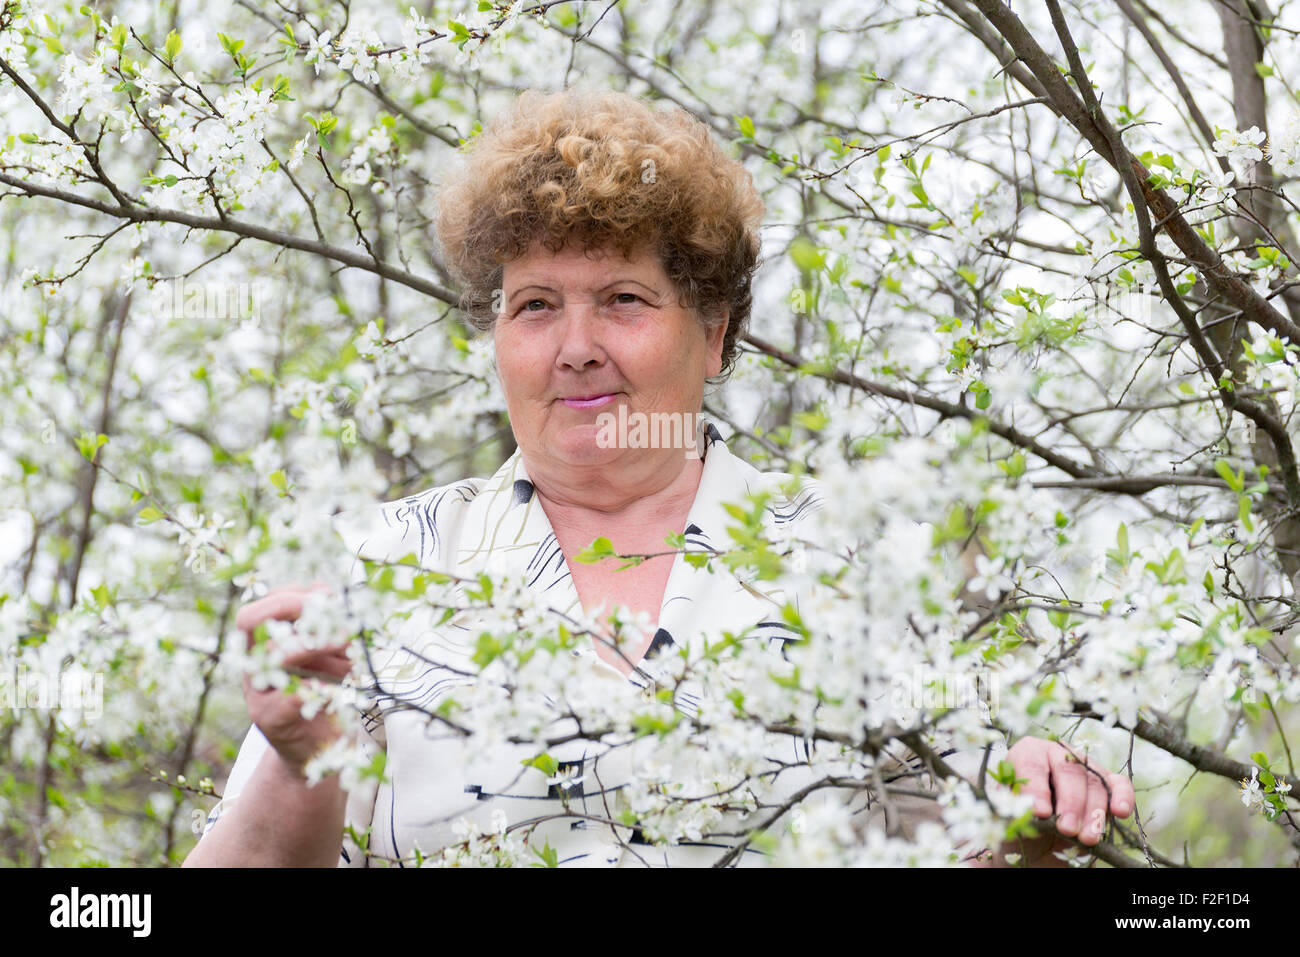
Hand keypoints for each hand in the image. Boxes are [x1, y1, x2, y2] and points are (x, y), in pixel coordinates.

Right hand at [237, 582, 352, 777]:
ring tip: (349, 642)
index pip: (260, 605)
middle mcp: (253, 662)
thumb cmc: (326, 691)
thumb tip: (332, 596)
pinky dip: (321, 686)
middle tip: (335, 612)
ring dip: (317, 642)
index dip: (290, 594)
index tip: (326, 594)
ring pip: (275, 654)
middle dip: (296, 608)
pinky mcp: (269, 717)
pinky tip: (340, 686)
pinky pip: (291, 695)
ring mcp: (257, 690)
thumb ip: (328, 626)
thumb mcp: (331, 653)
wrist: (316, 747)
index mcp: (262, 642)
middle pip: (254, 620)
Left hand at [996, 736, 1134, 864]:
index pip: (1031, 763)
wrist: (1036, 840)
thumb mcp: (1010, 814)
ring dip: (1093, 812)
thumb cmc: (1019, 821)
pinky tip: (1120, 811)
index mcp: (1027, 753)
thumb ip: (1017, 807)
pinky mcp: (1106, 785)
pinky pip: (1118, 785)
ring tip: (1087, 838)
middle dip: (1070, 802)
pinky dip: (1123, 796)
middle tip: (1067, 828)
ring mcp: (1085, 767)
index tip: (1040, 813)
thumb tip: (1034, 810)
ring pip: (1095, 782)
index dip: (1036, 788)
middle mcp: (1057, 754)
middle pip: (1069, 771)